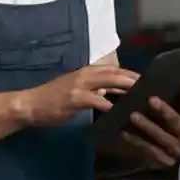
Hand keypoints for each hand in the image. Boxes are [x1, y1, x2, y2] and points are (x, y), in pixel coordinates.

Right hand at [12, 64, 138, 126]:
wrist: (30, 105)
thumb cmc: (53, 100)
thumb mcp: (76, 91)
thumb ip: (93, 90)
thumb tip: (111, 92)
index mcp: (85, 72)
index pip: (112, 70)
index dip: (129, 74)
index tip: (144, 80)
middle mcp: (84, 75)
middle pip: (114, 73)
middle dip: (132, 78)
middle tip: (149, 85)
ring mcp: (79, 85)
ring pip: (108, 81)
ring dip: (125, 86)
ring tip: (140, 92)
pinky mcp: (74, 98)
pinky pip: (95, 99)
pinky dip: (107, 103)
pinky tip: (117, 109)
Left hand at [120, 82, 179, 168]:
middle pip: (176, 124)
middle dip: (165, 112)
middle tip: (151, 99)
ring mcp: (176, 152)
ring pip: (161, 138)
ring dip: (147, 126)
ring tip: (133, 115)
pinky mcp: (164, 161)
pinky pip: (149, 150)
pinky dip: (136, 142)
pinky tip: (124, 133)